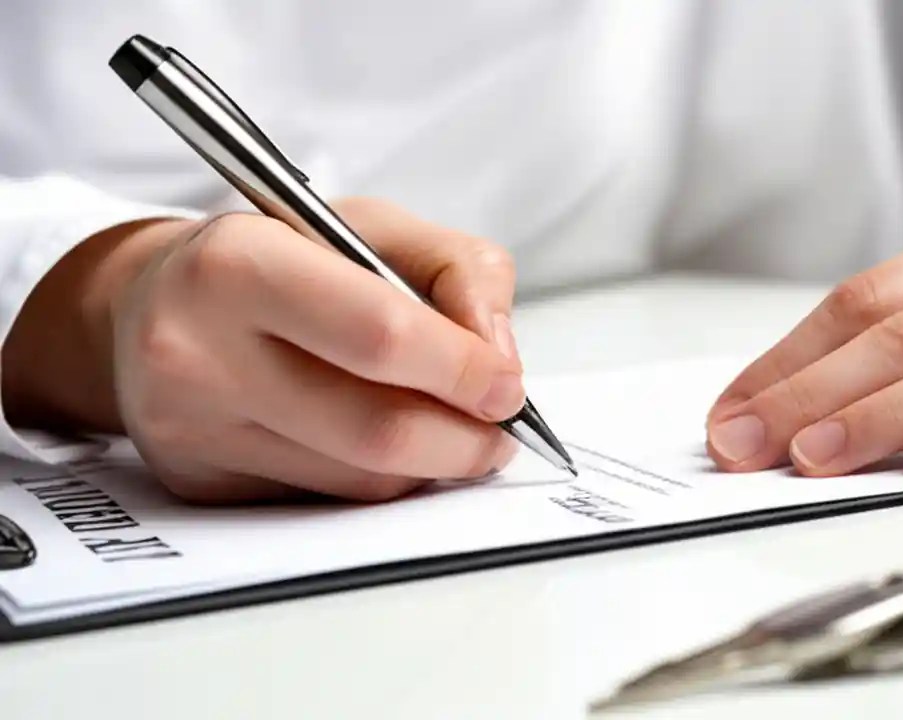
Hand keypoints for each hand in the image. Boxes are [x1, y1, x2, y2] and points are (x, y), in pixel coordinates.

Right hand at [3, 198, 524, 501]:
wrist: (152, 301)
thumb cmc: (277, 256)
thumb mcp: (371, 225)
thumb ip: (460, 271)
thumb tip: (500, 359)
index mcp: (238, 263)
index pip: (379, 335)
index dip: (462, 369)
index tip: (507, 385)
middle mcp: (198, 351)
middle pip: (375, 430)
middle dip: (465, 438)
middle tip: (502, 428)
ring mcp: (195, 430)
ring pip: (360, 481)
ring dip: (433, 464)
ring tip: (455, 430)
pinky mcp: (202, 485)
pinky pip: (328, 501)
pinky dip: (384, 480)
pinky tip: (394, 446)